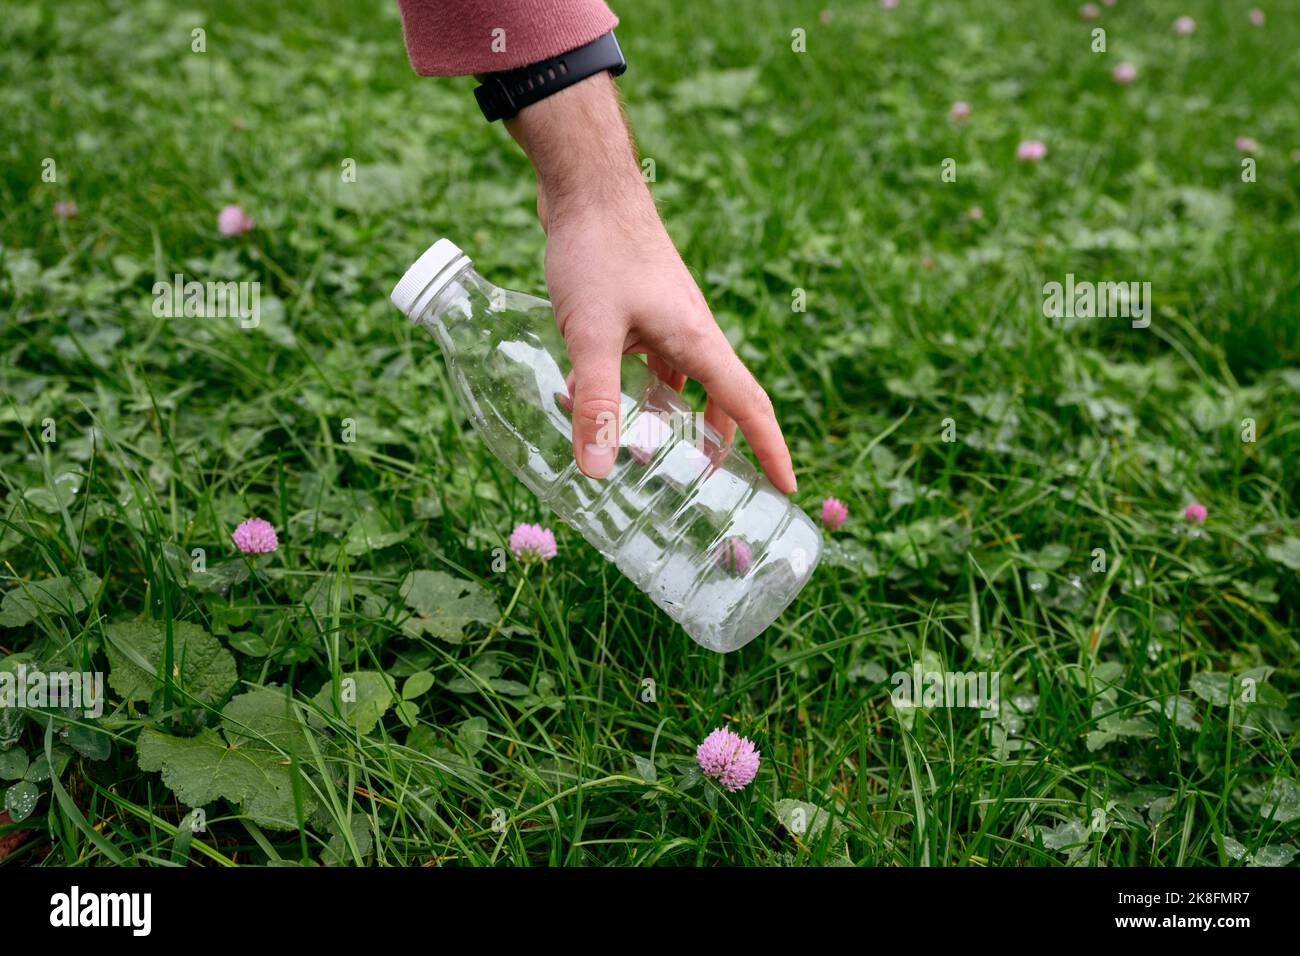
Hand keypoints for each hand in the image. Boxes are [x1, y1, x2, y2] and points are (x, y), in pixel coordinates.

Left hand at [505, 74, 796, 493]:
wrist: (586, 183)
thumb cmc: (598, 250)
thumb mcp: (591, 333)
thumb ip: (594, 402)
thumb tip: (596, 472)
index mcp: (699, 341)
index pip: (750, 406)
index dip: (772, 451)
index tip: (789, 490)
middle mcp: (692, 332)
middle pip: (721, 398)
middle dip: (719, 442)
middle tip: (703, 481)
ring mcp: (667, 318)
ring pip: (682, 380)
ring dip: (673, 417)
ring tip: (648, 452)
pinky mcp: (641, 307)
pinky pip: (651, 360)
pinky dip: (636, 386)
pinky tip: (597, 398)